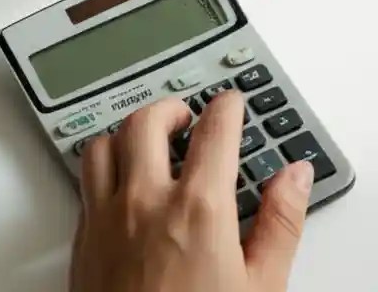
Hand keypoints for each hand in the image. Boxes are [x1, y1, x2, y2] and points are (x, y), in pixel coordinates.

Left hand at [70, 92, 313, 291]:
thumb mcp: (263, 284)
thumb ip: (282, 220)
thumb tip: (295, 177)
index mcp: (199, 209)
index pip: (216, 128)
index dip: (229, 105)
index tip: (235, 103)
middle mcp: (146, 205)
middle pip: (148, 123)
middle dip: (173, 108)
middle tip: (191, 115)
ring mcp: (106, 222)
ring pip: (104, 146)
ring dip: (130, 133)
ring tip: (152, 139)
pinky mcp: (81, 243)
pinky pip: (85, 183)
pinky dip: (105, 166)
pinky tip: (124, 180)